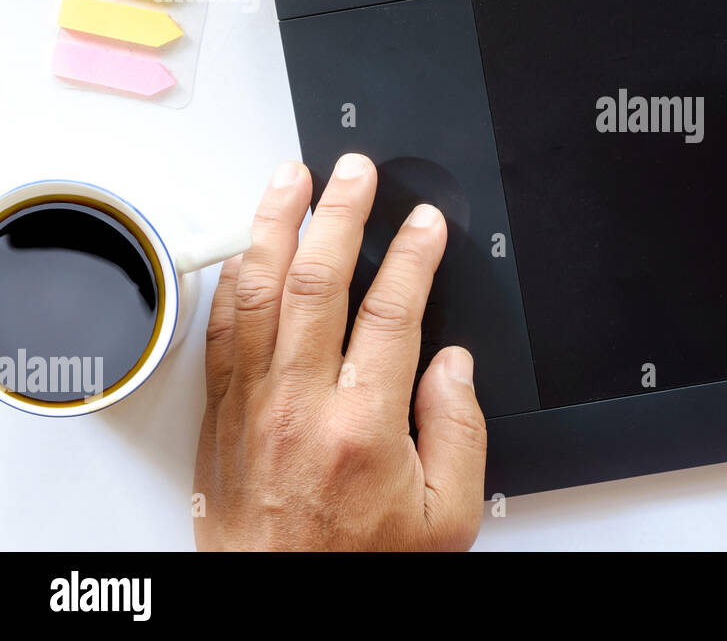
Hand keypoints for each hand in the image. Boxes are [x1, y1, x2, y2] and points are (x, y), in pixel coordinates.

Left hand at [194, 154, 485, 550]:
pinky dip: (235, 280)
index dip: (412, 255)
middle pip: (319, 282)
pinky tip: (249, 249)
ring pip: (260, 292)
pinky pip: (222, 331)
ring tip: (290, 180)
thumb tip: (451, 365)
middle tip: (355, 173)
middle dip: (341, 214)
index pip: (392, 311)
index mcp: (364, 427)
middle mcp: (302, 406)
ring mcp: (254, 407)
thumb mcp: (447, 517)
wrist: (282, 604)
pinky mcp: (222, 417)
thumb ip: (460, 431)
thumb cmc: (360, 565)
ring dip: (275, 226)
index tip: (424, 224)